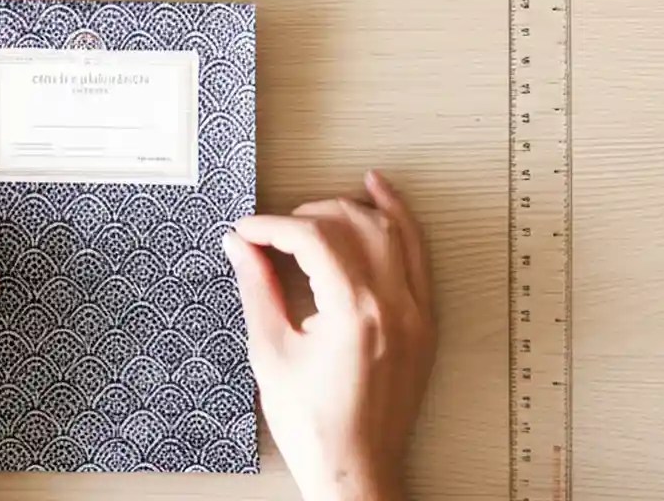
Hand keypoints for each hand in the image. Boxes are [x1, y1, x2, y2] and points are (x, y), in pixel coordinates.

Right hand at [223, 171, 433, 500]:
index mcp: (354, 314)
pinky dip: (398, 218)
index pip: (312, 239)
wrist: (355, 469)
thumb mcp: (272, 352)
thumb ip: (257, 289)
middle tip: (270, 234)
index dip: (272, 226)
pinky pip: (416, 253)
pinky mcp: (423, 320)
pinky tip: (377, 192)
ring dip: (348, 211)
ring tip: (311, 212)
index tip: (246, 230)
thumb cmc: (314, 425)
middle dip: (305, 216)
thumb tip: (240, 245)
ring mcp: (416, 311)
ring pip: (388, 230)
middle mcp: (394, 305)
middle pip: (351, 225)